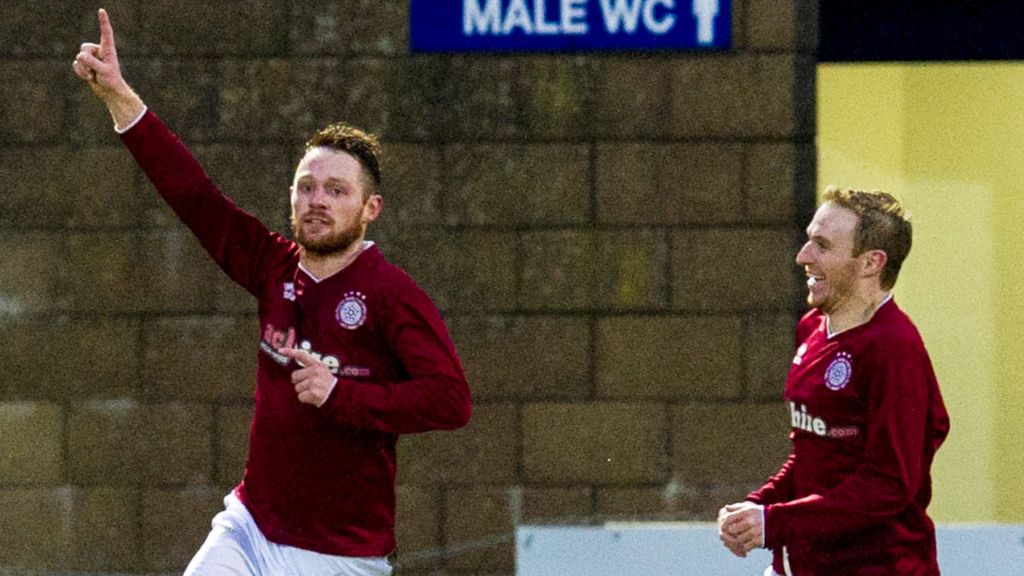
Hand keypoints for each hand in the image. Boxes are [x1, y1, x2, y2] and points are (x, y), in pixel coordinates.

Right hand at [72, 8, 143, 127]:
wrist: (110, 93)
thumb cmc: (112, 81)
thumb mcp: (104, 72)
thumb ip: (92, 63)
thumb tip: (80, 56)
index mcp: (108, 49)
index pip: (105, 33)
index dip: (103, 21)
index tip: (102, 10)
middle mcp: (99, 51)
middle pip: (84, 47)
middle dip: (87, 60)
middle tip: (96, 70)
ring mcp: (91, 58)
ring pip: (79, 57)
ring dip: (84, 69)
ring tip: (94, 75)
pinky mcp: (85, 65)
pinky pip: (76, 65)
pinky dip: (80, 73)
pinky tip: (89, 77)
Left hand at [279, 347, 337, 407]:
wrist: (338, 394)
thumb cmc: (326, 382)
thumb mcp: (321, 370)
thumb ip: (309, 367)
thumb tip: (293, 373)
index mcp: (316, 365)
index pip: (302, 355)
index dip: (290, 352)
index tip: (280, 350)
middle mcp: (315, 371)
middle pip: (294, 376)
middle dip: (299, 382)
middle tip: (309, 384)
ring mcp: (314, 382)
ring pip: (297, 388)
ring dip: (303, 391)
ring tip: (312, 390)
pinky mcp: (313, 392)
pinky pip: (300, 396)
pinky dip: (305, 398)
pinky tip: (312, 396)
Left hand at [718, 501, 763, 557]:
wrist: (778, 521)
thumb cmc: (761, 514)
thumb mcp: (750, 507)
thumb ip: (737, 507)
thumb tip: (726, 507)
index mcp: (746, 513)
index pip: (730, 518)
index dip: (724, 524)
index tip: (723, 527)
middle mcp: (750, 522)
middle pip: (733, 531)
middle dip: (729, 534)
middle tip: (727, 537)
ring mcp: (754, 532)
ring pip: (738, 540)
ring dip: (735, 543)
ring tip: (735, 543)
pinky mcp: (759, 541)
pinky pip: (746, 547)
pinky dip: (743, 549)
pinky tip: (744, 547)